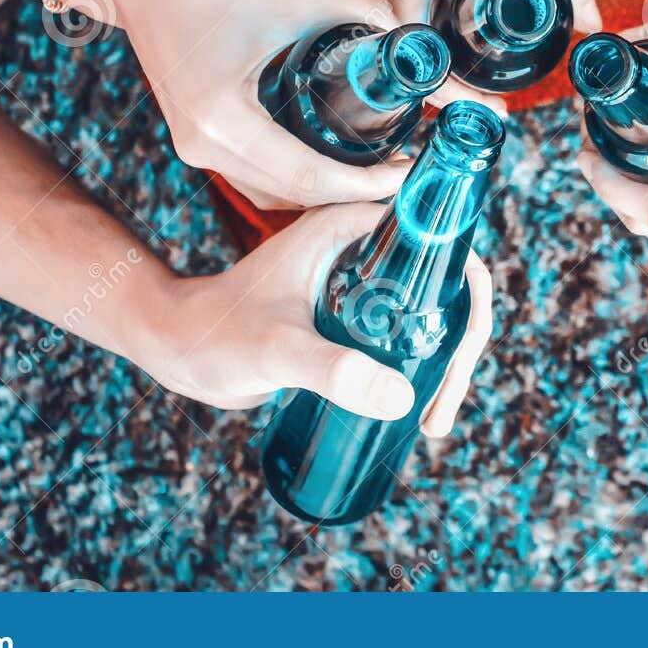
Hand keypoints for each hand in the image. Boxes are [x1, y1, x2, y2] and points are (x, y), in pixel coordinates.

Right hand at [82, 0, 475, 208]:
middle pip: (294, 196)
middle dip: (356, 191)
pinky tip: (338, 157)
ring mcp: (195, 148)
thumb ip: (358, 14)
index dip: (368, 184)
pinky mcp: (198, 139)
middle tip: (408, 169)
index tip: (410, 170)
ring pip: (274, 195)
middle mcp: (203, 146)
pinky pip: (257, 178)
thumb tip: (415, 37)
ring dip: (328, 189)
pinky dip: (299, 177)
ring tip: (382, 165)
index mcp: (221, 120)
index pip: (309, 178)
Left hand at [133, 203, 494, 435]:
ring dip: (449, 363)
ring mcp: (363, 280)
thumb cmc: (215, 333)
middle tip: (442, 407)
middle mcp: (365, 245)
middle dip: (463, 345)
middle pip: (449, 282)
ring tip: (434, 421)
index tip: (465, 351)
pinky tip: (418, 412)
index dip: (469, 291)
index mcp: (353, 225)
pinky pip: (409, 332)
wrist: (178, 348)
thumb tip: (404, 398)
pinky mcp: (354, 312)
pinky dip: (425, 368)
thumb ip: (333, 369)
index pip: (444, 239)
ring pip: (434, 312)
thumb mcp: (277, 350)